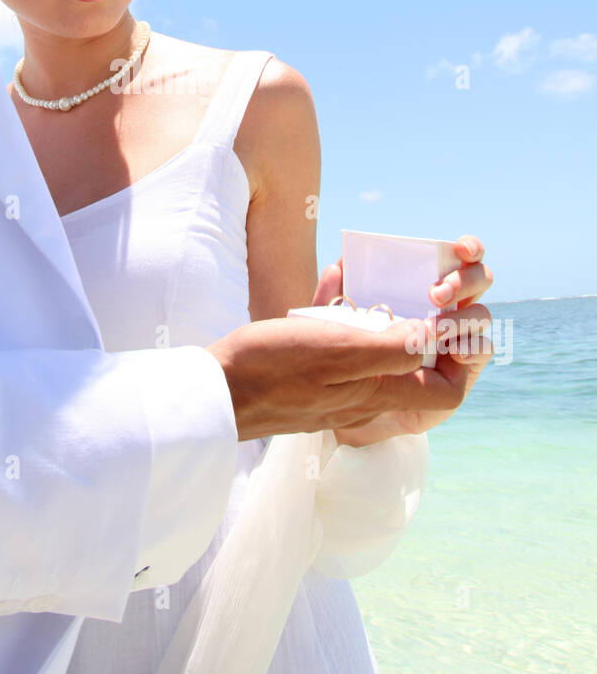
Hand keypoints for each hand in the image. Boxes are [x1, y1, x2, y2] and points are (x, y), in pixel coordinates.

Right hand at [207, 296, 489, 442]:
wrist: (214, 392)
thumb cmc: (271, 369)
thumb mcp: (337, 351)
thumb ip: (392, 348)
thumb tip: (437, 337)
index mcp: (378, 393)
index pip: (447, 392)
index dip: (460, 358)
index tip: (447, 319)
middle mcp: (363, 396)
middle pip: (417, 370)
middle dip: (424, 327)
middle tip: (413, 291)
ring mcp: (335, 388)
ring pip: (377, 351)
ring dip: (379, 313)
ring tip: (367, 277)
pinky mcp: (309, 375)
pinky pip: (342, 343)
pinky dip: (343, 312)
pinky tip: (331, 279)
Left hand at [333, 235, 493, 445]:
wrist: (359, 404)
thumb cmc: (353, 352)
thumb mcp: (337, 324)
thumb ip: (334, 297)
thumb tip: (336, 268)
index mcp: (428, 284)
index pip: (459, 257)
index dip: (468, 249)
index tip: (458, 248)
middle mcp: (451, 306)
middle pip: (479, 280)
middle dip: (462, 281)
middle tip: (434, 295)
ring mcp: (462, 335)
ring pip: (481, 313)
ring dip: (462, 317)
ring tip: (435, 329)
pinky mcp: (466, 367)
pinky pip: (483, 349)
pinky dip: (473, 347)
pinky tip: (455, 352)